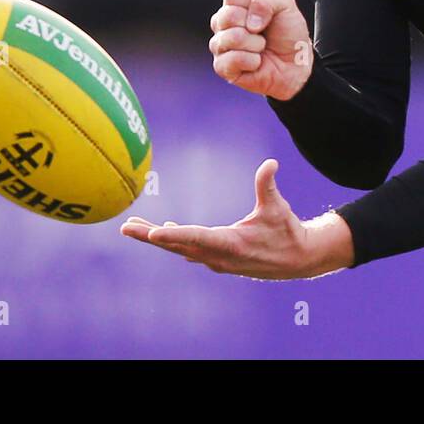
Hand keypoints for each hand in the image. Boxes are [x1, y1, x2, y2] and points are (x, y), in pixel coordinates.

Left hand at [120, 158, 354, 278]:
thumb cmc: (287, 232)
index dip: (173, 236)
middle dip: (150, 236)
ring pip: (180, 249)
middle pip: (177, 245)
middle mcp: (218, 256)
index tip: (151, 234)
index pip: (196, 238)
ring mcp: (217, 260)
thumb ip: (268, 185)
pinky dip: (174, 241)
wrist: (298, 260)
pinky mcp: (218, 259)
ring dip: (157, 238)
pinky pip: (189, 250)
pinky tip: (165, 232)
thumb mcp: (277, 208)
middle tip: (125, 228)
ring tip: (134, 228)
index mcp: (231, 244)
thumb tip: (270, 163)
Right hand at [210, 0, 311, 100]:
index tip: (266, 15)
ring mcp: (220, 45)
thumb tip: (249, 24)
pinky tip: (256, 63)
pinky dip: (252, 61)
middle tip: (263, 34)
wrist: (296, 64)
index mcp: (235, 5)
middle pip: (228, 15)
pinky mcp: (222, 67)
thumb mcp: (286, 6)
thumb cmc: (288, 34)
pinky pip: (231, 60)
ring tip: (261, 48)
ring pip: (231, 38)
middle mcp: (223, 24)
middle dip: (255, 27)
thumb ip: (266, 1)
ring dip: (256, 44)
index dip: (253, 4)